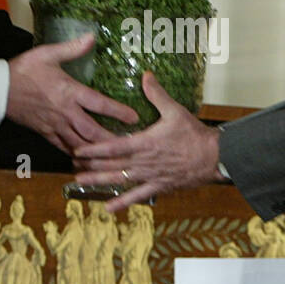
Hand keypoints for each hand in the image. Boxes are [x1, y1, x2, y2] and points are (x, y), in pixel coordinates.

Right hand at [6, 33, 137, 153]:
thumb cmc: (23, 70)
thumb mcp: (47, 54)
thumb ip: (71, 48)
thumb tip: (91, 37)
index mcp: (69, 92)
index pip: (99, 104)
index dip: (118, 112)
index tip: (134, 118)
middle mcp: (65, 112)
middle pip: (93, 131)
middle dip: (111, 140)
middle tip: (129, 147)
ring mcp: (55, 125)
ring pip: (79, 144)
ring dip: (96, 152)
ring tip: (112, 159)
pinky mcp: (45, 133)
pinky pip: (63, 147)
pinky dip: (75, 155)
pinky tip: (85, 160)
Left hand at [72, 72, 221, 210]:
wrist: (213, 157)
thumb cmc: (194, 134)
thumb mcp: (175, 111)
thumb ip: (157, 94)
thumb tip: (146, 75)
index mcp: (144, 142)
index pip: (113, 146)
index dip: (94, 148)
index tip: (78, 149)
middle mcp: (143, 162)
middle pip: (111, 164)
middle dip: (90, 164)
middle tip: (71, 163)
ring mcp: (149, 176)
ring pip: (119, 180)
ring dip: (99, 181)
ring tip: (79, 182)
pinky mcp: (158, 187)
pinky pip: (137, 196)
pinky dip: (122, 202)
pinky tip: (108, 208)